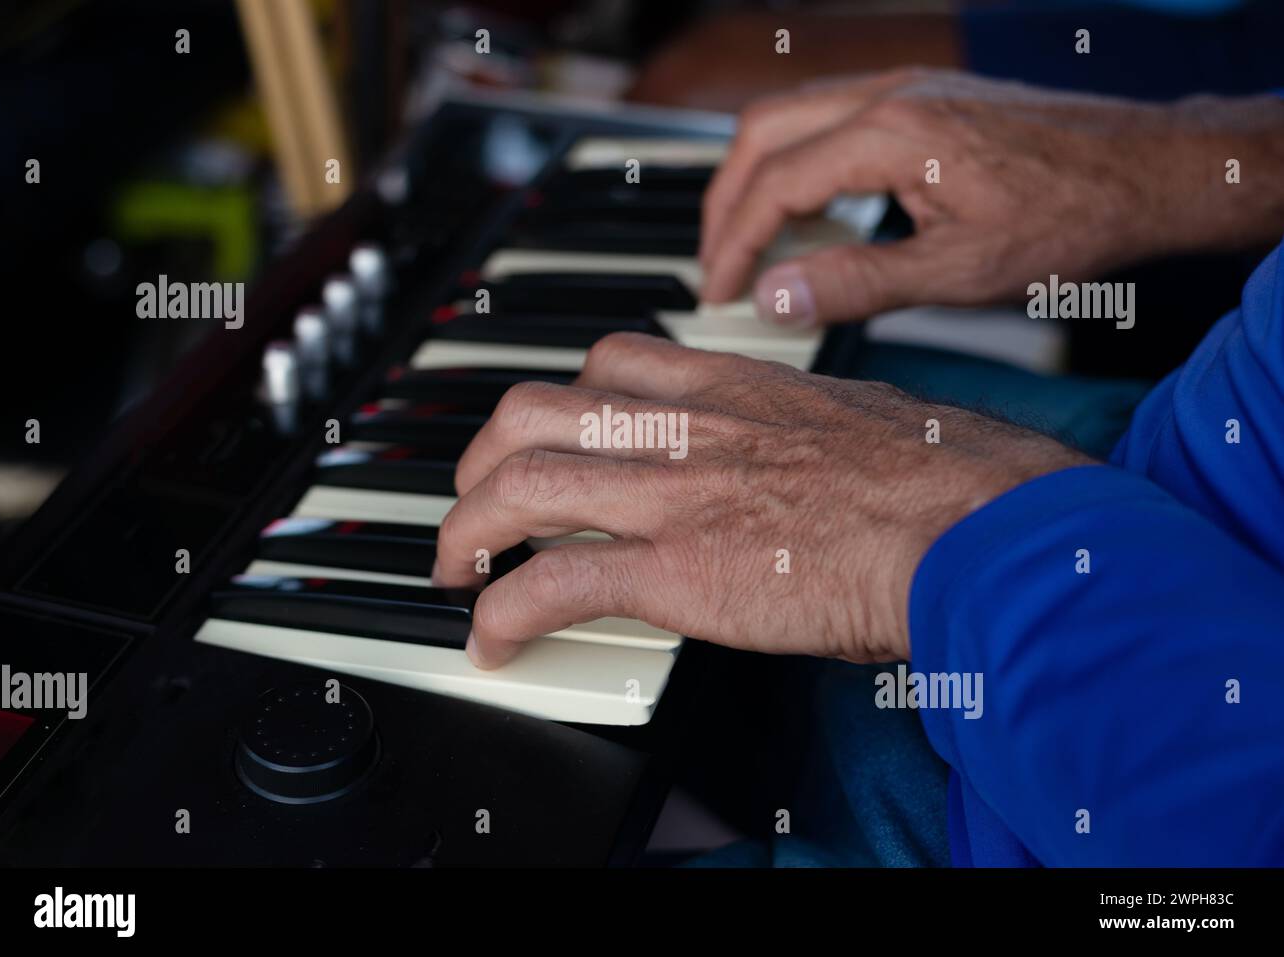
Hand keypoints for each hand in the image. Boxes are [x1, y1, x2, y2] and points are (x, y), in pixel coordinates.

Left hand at [431, 333, 1090, 668]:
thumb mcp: (856, 418)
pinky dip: (504, 612)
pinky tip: (493, 639)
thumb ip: (797, 426)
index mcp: (731, 386)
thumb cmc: (942, 477)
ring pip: (521, 486)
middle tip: (481, 496)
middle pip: (535, 410)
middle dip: (485, 454)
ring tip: (458, 567)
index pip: (610, 361)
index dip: (562, 398)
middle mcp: (685, 428)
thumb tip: (792, 452)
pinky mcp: (676, 571)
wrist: (970, 527)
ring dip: (467, 529)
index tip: (551, 432)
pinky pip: (553, 582)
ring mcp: (672, 494)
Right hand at [700, 69, 1283, 324]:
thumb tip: (775, 297)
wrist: (1147, 172)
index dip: (732, 243)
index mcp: (891, 134)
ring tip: (752, 242)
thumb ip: (855, 283)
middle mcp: (891, 94)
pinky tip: (814, 210)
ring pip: (792, 116)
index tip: (717, 291)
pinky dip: (798, 161)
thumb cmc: (1071, 217)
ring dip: (757, 176)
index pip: (773, 183)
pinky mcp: (926, 98)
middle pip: (761, 132)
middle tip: (717, 263)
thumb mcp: (957, 273)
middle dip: (724, 201)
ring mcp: (908, 88)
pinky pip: (831, 116)